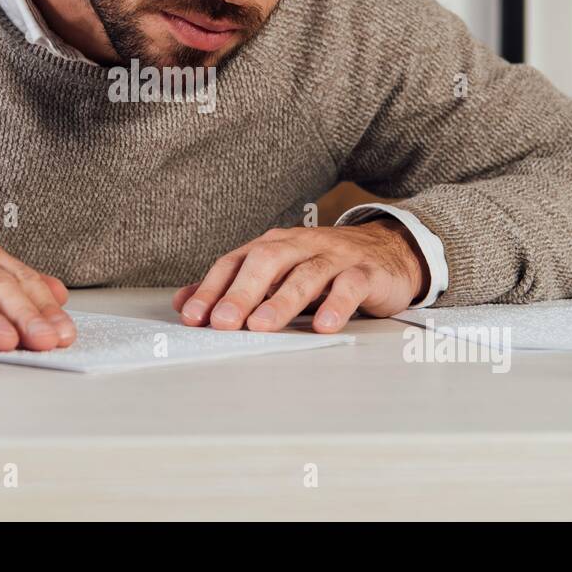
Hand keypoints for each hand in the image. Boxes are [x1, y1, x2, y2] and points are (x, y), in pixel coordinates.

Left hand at [172, 218, 429, 333]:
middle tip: (223, 323)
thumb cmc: (323, 266)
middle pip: (266, 262)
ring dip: (281, 301)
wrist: (388, 251)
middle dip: (241, 293)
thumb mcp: (276, 273)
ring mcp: (334, 257)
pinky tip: (323, 325)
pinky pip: (350, 285)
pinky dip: (336, 305)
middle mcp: (300, 245)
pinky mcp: (366, 272)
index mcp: (273, 245)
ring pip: (305, 274)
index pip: (235, 262)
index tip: (193, 316)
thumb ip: (233, 287)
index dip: (212, 288)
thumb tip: (183, 302)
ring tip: (262, 326)